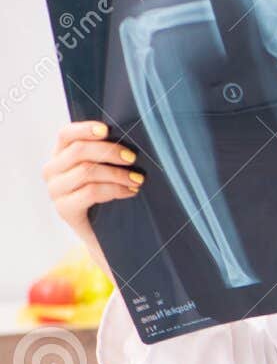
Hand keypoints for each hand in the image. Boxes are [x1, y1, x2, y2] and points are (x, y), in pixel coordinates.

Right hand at [43, 119, 140, 277]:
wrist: (107, 234)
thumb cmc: (111, 194)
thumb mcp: (105, 169)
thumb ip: (106, 153)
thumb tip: (129, 136)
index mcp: (61, 155)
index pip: (66, 134)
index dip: (86, 129)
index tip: (107, 130)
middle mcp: (53, 170)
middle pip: (79, 151)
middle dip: (110, 151)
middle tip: (133, 158)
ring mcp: (55, 190)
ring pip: (87, 171)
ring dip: (117, 173)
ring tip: (138, 179)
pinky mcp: (64, 208)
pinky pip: (91, 192)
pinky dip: (115, 189)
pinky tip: (130, 191)